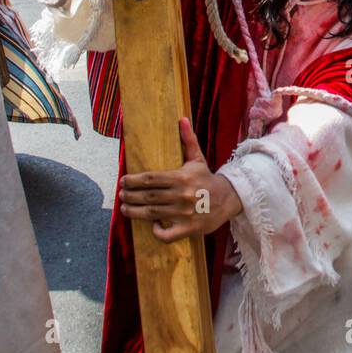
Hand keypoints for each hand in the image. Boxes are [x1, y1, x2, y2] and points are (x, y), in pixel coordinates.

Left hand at [118, 118, 241, 242]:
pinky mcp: (189, 228)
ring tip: (125, 208)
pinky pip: (167, 234)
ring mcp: (185, 214)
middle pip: (147, 196)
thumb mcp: (198, 159)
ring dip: (134, 212)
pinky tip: (152, 225)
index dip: (133, 180)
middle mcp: (182, 195)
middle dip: (130, 195)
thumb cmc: (208, 179)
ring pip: (152, 214)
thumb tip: (181, 119)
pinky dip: (156, 231)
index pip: (150, 179)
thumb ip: (188, 140)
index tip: (123, 181)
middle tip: (121, 194)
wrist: (230, 198)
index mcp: (182, 177)